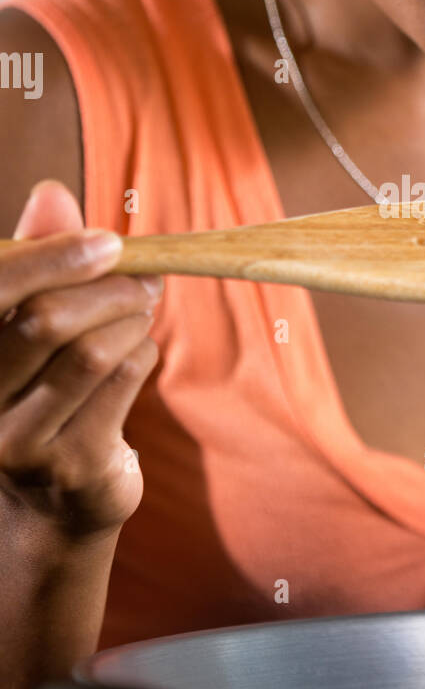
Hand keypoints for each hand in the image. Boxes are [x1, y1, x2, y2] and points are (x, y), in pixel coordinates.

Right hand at [0, 181, 161, 542]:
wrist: (57, 496)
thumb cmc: (44, 385)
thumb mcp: (33, 320)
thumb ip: (38, 256)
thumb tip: (52, 192)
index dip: (51, 256)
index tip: (107, 241)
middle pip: (44, 320)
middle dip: (107, 289)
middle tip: (142, 279)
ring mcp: (17, 439)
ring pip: (91, 353)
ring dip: (132, 321)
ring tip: (142, 313)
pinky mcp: (69, 464)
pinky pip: (122, 384)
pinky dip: (142, 355)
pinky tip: (138, 354)